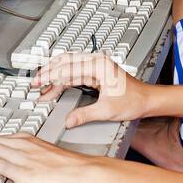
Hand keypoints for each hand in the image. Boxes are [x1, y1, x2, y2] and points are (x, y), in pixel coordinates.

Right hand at [30, 51, 150, 126]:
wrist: (147, 100)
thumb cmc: (134, 100)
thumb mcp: (107, 111)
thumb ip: (85, 115)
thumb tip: (69, 121)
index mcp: (98, 65)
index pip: (67, 68)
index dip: (49, 76)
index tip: (38, 83)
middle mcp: (96, 62)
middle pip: (64, 62)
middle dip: (47, 73)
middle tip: (34, 84)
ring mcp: (96, 66)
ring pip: (68, 66)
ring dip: (54, 76)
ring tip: (41, 88)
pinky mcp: (96, 72)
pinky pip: (74, 73)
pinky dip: (63, 80)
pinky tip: (54, 89)